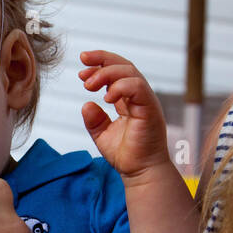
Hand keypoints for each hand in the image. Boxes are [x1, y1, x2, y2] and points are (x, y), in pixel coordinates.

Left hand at [78, 50, 172, 178]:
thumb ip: (94, 119)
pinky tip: (106, 98)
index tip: (82, 65)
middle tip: (82, 69)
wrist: (140, 172)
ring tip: (88, 85)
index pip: (117, 71)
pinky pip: (137, 87)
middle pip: (124, 65)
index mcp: (128, 99)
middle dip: (101, 60)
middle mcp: (139, 97)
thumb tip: (86, 104)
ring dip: (106, 74)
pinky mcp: (150, 109)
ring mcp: (146, 101)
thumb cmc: (126, 155)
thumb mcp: (102, 135)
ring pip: (130, 72)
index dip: (100, 63)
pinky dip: (120, 87)